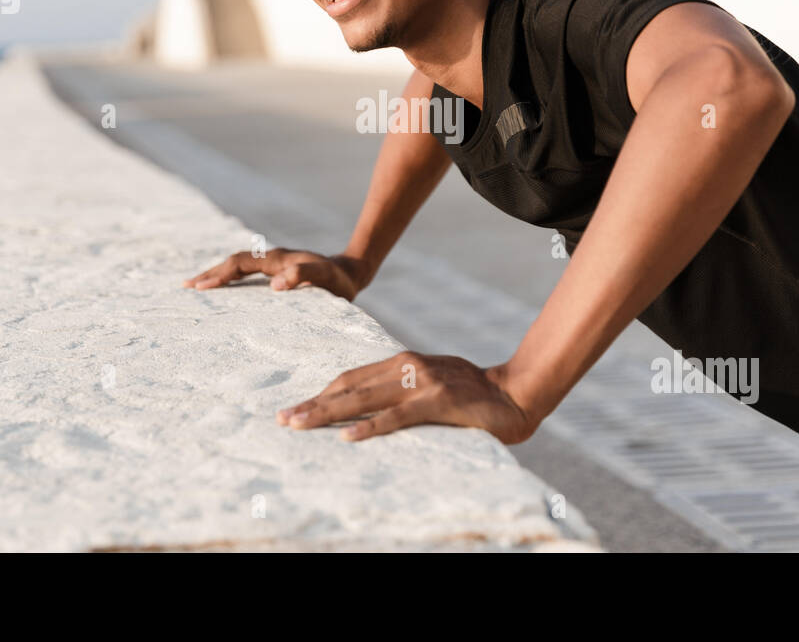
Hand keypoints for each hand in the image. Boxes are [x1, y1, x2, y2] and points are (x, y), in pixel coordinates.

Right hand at [184, 247, 372, 300]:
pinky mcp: (276, 272)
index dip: (220, 274)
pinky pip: (247, 273)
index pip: (241, 264)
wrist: (350, 273)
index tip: (201, 287)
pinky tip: (224, 290)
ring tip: (196, 286)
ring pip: (238, 266)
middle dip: (210, 273)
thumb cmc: (338, 279)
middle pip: (233, 262)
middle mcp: (271, 259)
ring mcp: (272, 264)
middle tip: (186, 286)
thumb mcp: (325, 277)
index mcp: (276, 259)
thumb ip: (303, 274)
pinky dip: (230, 279)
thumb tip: (276, 284)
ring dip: (217, 275)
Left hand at [276, 352, 537, 444]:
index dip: (322, 392)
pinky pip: (397, 416)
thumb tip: (369, 407)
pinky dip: (370, 426)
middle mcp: (407, 367)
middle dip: (313, 403)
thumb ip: (403, 390)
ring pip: (364, 398)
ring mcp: (422, 383)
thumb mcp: (431, 385)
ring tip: (300, 425)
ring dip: (328, 413)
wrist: (515, 394)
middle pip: (350, 386)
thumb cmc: (471, 395)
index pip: (352, 377)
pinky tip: (348, 436)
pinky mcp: (437, 402)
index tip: (296, 407)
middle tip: (283, 419)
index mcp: (404, 362)